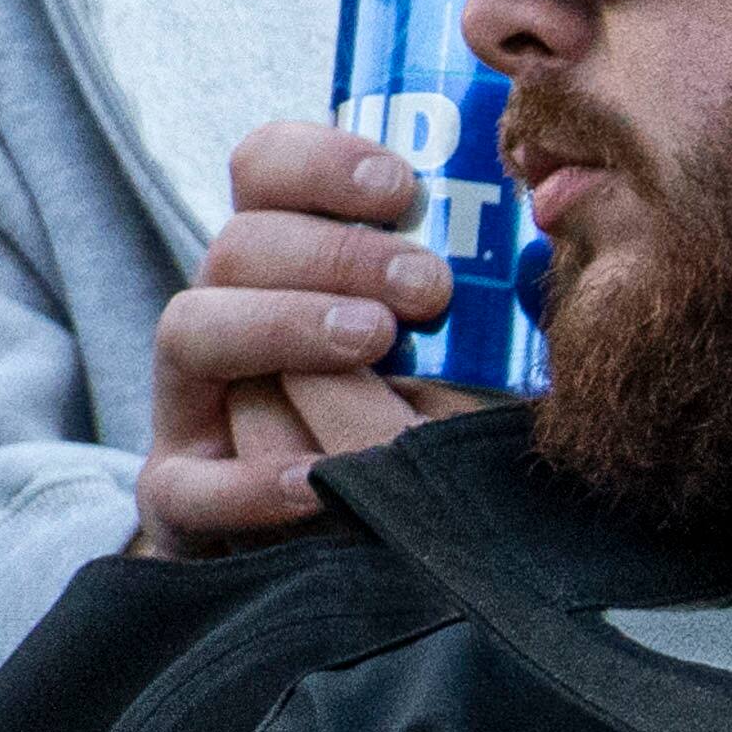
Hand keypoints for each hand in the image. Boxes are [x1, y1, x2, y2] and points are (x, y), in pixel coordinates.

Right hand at [135, 121, 487, 555]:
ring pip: (192, 329)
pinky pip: (192, 483)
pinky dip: (254, 480)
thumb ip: (485, 305)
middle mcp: (228, 321)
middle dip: (332, 250)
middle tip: (427, 284)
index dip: (317, 162)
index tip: (402, 184)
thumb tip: (546, 244)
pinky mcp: (184, 496)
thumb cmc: (433, 444)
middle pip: (238, 244)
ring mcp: (197, 406)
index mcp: (286, 270)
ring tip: (373, 340)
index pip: (265, 174)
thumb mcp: (464, 363)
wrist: (368, 569)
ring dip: (282, 323)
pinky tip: (321, 483)